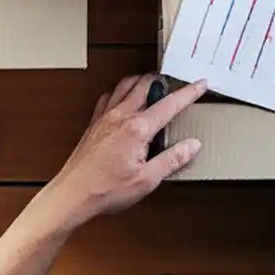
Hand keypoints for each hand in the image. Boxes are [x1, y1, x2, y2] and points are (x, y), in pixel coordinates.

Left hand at [39, 75, 206, 229]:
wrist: (72, 194)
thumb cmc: (106, 190)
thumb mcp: (147, 180)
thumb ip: (172, 160)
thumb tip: (193, 145)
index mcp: (137, 129)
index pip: (169, 105)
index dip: (188, 93)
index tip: (201, 84)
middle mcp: (120, 116)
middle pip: (145, 85)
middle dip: (162, 80)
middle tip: (175, 82)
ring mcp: (105, 117)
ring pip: (125, 85)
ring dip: (141, 81)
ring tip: (152, 84)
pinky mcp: (94, 123)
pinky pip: (109, 96)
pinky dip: (120, 91)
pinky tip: (123, 100)